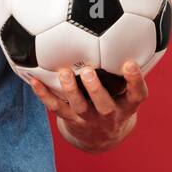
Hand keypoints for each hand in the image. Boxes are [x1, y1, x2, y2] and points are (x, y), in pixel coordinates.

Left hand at [24, 61, 148, 151]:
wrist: (101, 137)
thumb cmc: (116, 102)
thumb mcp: (128, 92)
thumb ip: (126, 71)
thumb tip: (125, 34)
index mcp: (127, 105)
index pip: (137, 95)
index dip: (135, 81)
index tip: (130, 64)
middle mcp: (109, 114)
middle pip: (104, 106)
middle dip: (96, 89)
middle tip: (88, 71)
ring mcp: (89, 119)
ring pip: (79, 107)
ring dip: (70, 90)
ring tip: (64, 73)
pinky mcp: (70, 119)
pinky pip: (55, 107)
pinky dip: (43, 94)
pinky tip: (34, 80)